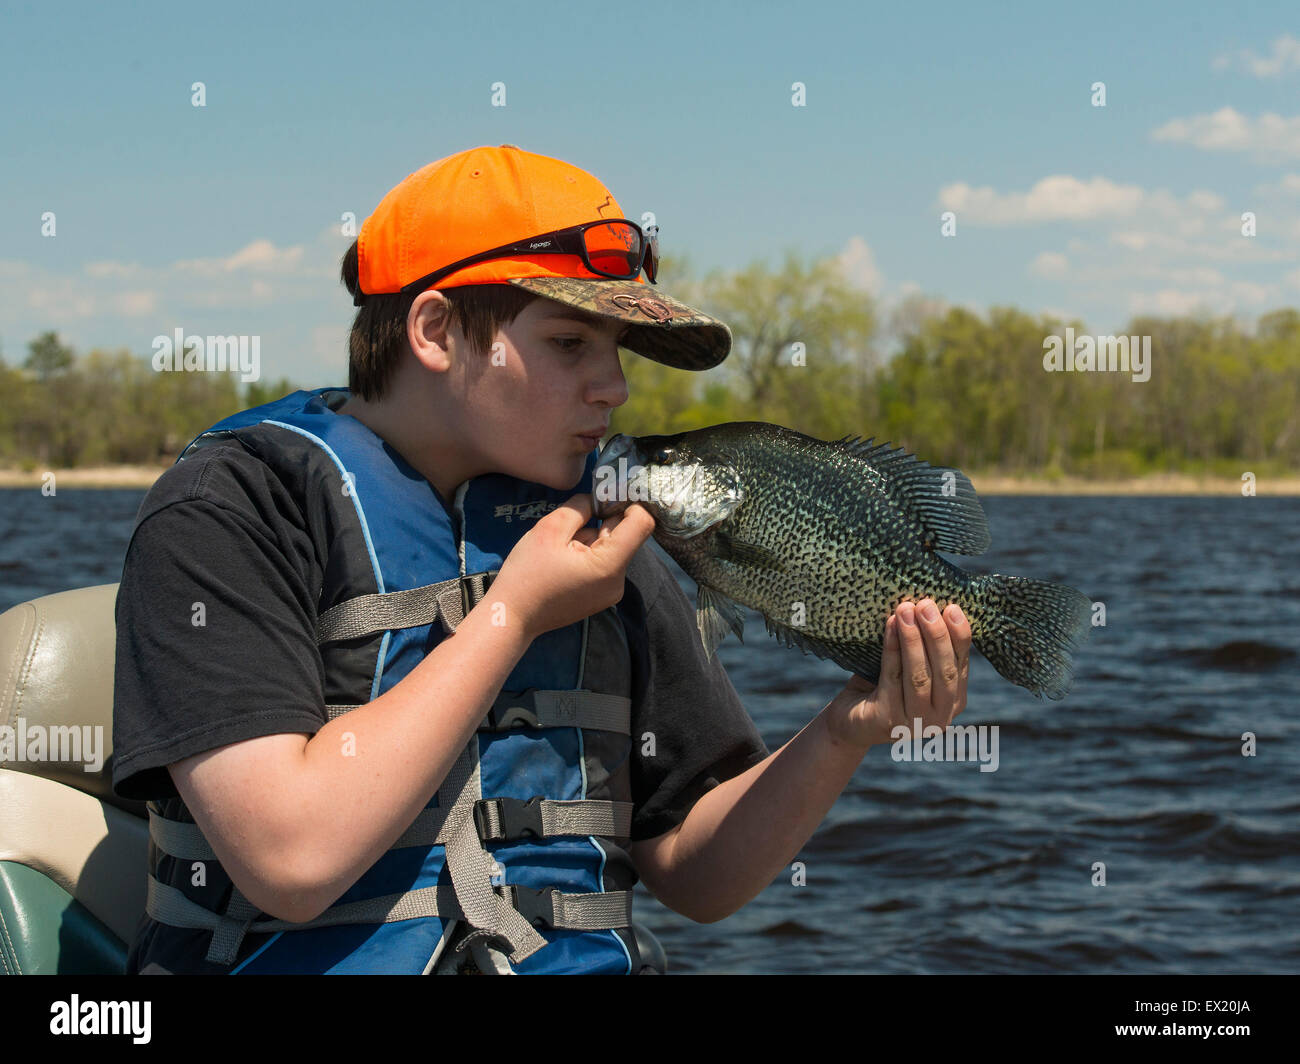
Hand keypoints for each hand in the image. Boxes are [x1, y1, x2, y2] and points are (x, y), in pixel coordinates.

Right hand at [487, 494, 654, 641]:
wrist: (511, 616)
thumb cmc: (527, 574)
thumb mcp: (549, 529)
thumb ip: (579, 508)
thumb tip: (597, 499)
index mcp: (609, 566)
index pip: (642, 523)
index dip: (629, 504)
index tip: (605, 497)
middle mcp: (617, 582)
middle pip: (624, 536)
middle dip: (601, 522)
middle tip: (570, 524)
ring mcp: (611, 592)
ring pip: (612, 548)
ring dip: (591, 538)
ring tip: (560, 549)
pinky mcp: (601, 597)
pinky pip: (603, 564)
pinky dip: (588, 554)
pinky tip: (563, 561)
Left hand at [827, 599, 972, 749]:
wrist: (848, 721)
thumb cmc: (881, 686)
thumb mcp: (910, 668)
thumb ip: (926, 649)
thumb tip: (929, 605)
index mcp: (953, 702)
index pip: (960, 665)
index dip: (959, 637)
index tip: (952, 608)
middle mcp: (939, 717)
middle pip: (944, 672)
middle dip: (936, 635)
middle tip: (926, 604)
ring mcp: (914, 723)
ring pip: (919, 676)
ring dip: (913, 639)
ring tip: (905, 609)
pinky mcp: (887, 720)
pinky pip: (892, 678)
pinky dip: (892, 649)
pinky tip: (890, 626)